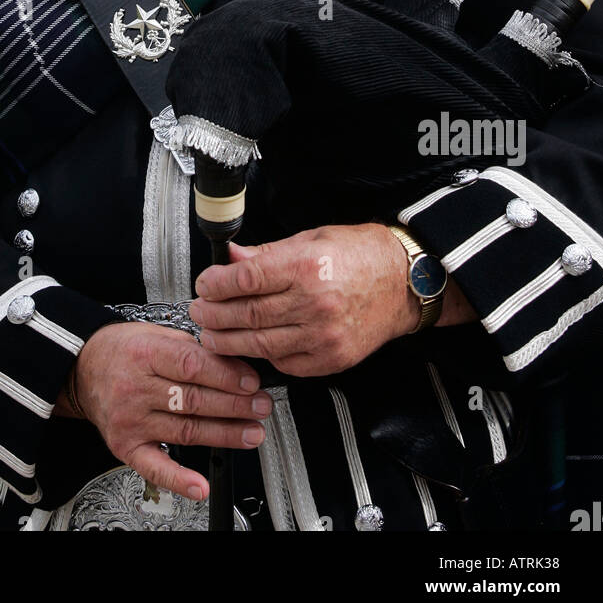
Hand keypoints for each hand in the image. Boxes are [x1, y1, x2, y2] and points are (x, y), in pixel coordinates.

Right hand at [66, 320, 272, 501]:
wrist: (83, 367)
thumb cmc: (124, 350)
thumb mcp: (155, 334)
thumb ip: (192, 348)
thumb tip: (235, 366)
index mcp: (144, 354)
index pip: (192, 366)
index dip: (226, 375)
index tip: (251, 382)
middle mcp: (135, 388)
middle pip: (193, 400)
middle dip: (235, 406)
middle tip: (261, 407)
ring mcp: (130, 421)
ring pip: (186, 431)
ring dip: (224, 435)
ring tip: (252, 433)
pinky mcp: (126, 447)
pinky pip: (155, 467)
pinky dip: (179, 480)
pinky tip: (201, 486)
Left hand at [189, 224, 471, 376]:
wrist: (404, 282)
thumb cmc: (361, 255)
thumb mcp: (311, 238)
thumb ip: (267, 252)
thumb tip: (231, 256)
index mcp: (307, 266)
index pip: (246, 278)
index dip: (216, 283)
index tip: (203, 284)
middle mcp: (315, 303)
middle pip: (247, 314)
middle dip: (213, 314)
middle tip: (198, 311)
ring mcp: (324, 335)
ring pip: (260, 344)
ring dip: (228, 341)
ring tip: (212, 334)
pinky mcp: (331, 359)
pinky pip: (284, 364)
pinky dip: (261, 357)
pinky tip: (248, 347)